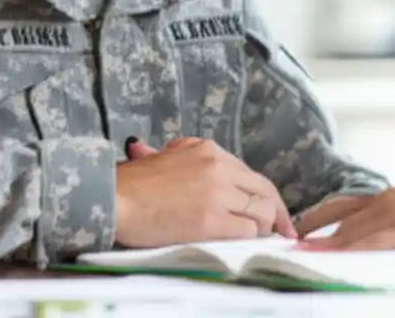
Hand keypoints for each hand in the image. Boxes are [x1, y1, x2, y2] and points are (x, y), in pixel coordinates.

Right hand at [114, 138, 296, 246]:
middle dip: (278, 214)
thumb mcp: (156, 158)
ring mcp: (218, 192)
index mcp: (208, 150)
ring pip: (263, 211)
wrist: (111, 199)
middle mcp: (219, 166)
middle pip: (265, 191)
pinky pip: (248, 230)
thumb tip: (150, 149)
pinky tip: (244, 244)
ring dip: (264, 228)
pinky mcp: (212, 219)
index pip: (251, 175)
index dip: (267, 197)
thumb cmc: (127, 185)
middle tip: (283, 233)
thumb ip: (169, 153)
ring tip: (259, 240)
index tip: (275, 213)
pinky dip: (251, 238)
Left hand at [301, 169, 394, 249]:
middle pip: (339, 216)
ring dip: (321, 243)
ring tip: (296, 253)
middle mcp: (387, 201)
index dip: (322, 217)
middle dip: (311, 229)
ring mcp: (394, 214)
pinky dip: (344, 251)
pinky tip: (328, 257)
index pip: (347, 206)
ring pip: (348, 231)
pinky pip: (368, 243)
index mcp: (394, 197)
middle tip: (288, 241)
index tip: (303, 228)